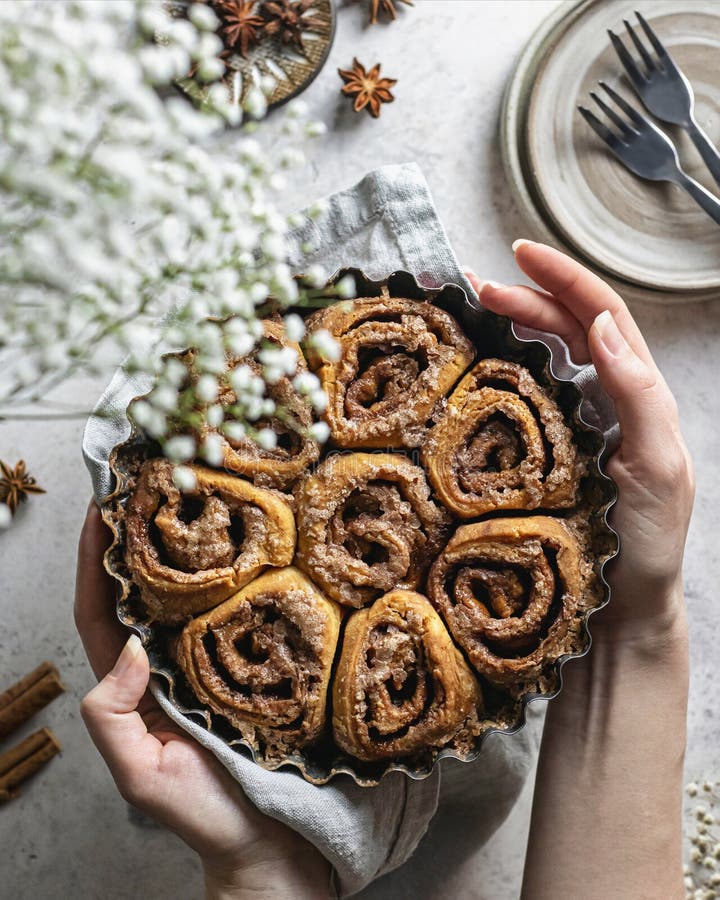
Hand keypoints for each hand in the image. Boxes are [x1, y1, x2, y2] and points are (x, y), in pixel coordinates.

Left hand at [74, 502, 330, 899]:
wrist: (277, 842)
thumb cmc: (206, 816)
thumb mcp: (141, 775)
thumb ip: (114, 718)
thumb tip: (131, 648)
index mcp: (135, 682)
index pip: (102, 608)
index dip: (95, 558)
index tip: (100, 506)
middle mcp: (172, 661)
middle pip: (148, 587)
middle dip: (142, 535)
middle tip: (154, 481)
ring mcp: (216, 657)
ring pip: (195, 592)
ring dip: (192, 547)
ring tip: (203, 498)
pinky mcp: (259, 659)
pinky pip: (244, 610)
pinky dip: (242, 577)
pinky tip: (259, 548)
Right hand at [464, 240, 693, 637]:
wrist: (623, 608)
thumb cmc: (647, 544)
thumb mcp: (660, 469)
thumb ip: (640, 397)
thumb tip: (606, 330)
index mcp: (638, 395)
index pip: (603, 319)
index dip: (566, 280)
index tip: (521, 255)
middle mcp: (607, 401)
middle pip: (569, 329)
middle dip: (527, 298)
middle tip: (475, 288)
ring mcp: (575, 425)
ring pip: (545, 358)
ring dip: (512, 327)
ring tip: (470, 309)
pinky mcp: (545, 452)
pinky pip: (523, 399)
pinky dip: (499, 372)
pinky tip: (474, 366)